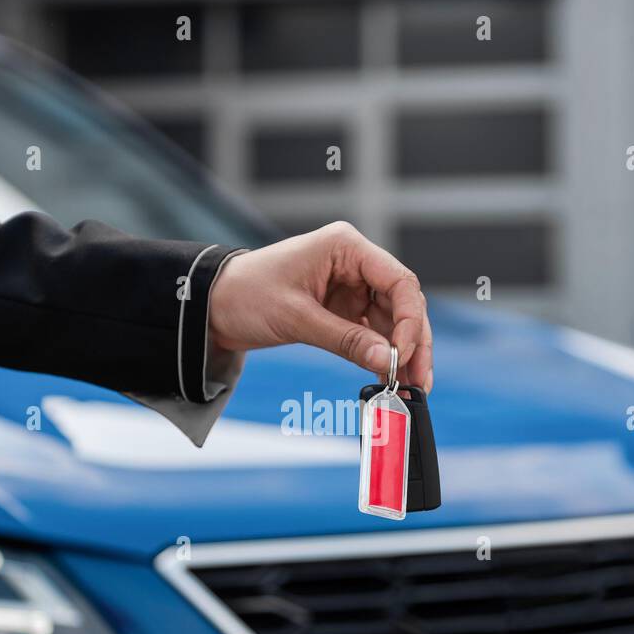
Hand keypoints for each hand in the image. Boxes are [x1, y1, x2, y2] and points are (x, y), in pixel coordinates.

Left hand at [208, 222, 433, 392]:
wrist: (213, 305)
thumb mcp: (296, 318)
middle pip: (403, 303)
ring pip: (393, 321)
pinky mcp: (343, 310)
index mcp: (346, 247)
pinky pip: (373, 333)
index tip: (405, 354)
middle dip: (414, 342)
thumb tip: (388, 361)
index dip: (410, 319)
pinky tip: (390, 377)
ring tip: (410, 386)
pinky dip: (382, 355)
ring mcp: (351, 287)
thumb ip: (345, 340)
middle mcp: (354, 264)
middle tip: (419, 379)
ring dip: (403, 353)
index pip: (398, 280)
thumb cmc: (245, 295)